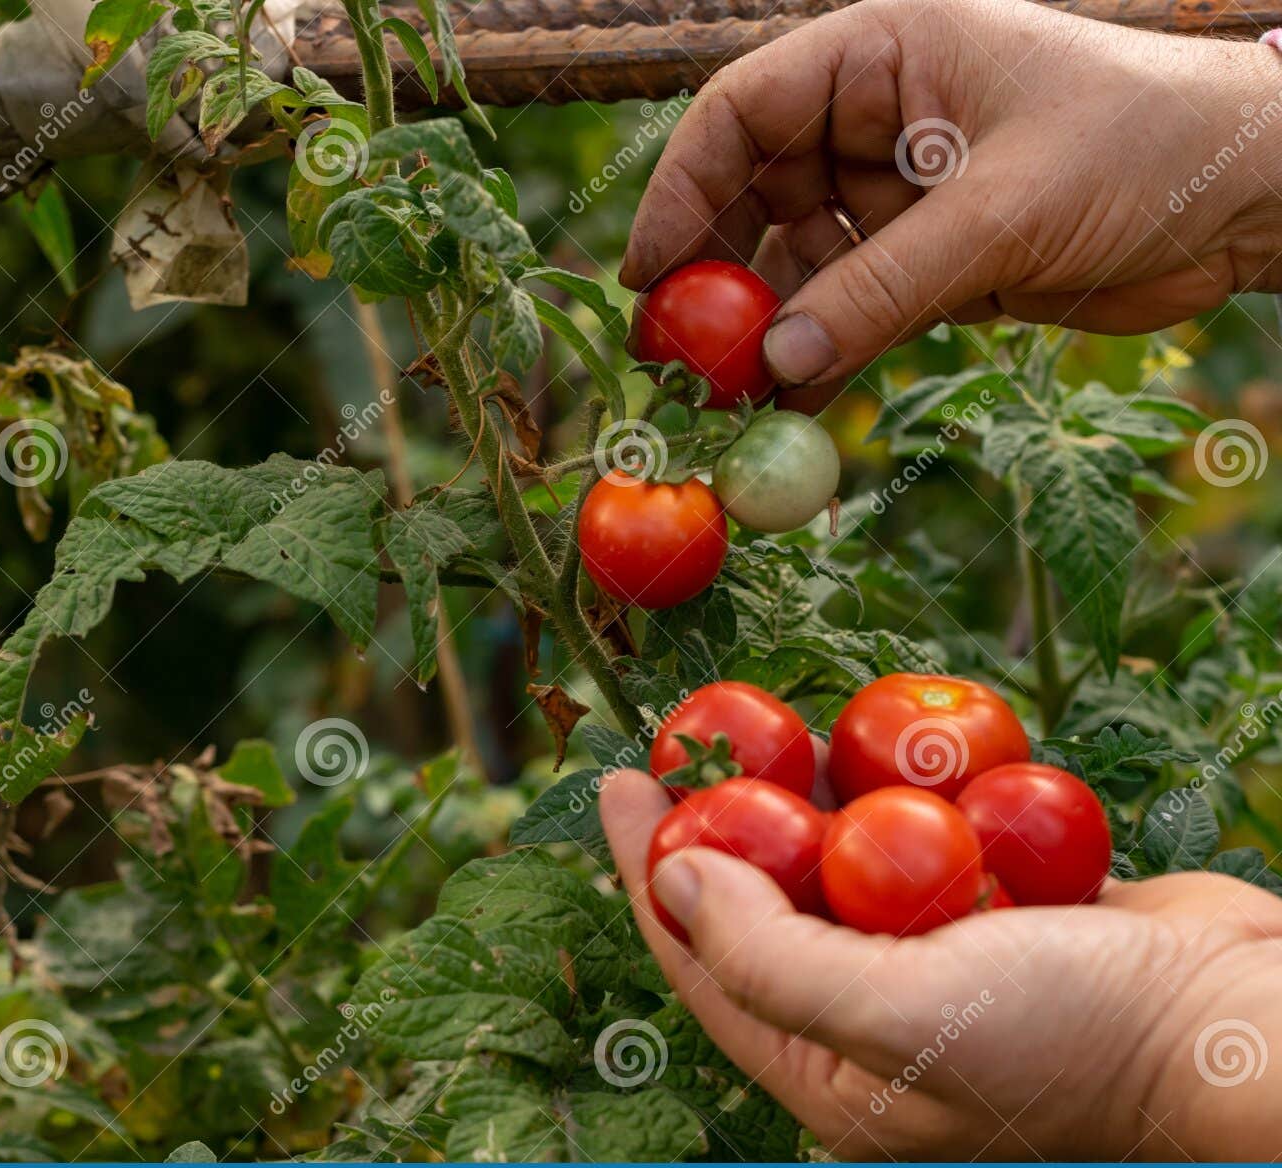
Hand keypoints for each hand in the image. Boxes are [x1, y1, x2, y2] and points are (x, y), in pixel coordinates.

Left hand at [600, 769, 1281, 1159]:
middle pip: (772, 901)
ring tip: (773, 721)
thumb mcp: (897, 1017)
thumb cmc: (1069, 1041)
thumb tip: (676, 881)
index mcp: (834, 1072)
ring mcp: (943, 959)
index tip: (620, 782)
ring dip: (814, 791)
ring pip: (850, 858)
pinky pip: (931, 835)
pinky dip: (907, 786)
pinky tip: (883, 736)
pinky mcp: (1007, 908)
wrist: (1241, 1031)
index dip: (651, 872)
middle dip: (728, 818)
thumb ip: (769, 957)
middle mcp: (878, 1018)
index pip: (708, 963)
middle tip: (691, 733)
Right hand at [622, 0, 1281, 398]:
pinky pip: (845, 315)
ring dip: (763, 334)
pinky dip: (817, 361)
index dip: (682, 190)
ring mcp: (896, 197)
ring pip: (795, 267)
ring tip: (728, 403)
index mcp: (882, 53)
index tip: (647, 274)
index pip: (743, 112)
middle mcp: (873, 120)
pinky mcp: (925, 265)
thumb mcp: (1002, 211)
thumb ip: (883, 287)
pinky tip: (789, 412)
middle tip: (677, 359)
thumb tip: (774, 366)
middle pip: (753, 196)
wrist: (1247, 196)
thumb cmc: (1140, 146)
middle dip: (714, 278)